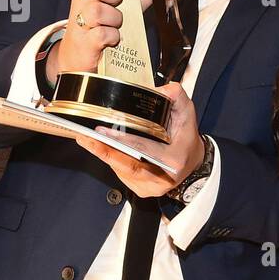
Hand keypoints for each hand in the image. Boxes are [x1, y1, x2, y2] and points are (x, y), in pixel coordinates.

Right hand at [47, 0, 154, 83]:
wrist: (77, 64)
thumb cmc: (99, 35)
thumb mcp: (116, 12)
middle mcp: (79, 7)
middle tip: (117, 6)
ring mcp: (79, 26)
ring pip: (96, 11)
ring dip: (114, 18)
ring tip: (116, 27)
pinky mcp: (84, 45)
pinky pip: (102, 34)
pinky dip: (113, 37)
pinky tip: (113, 41)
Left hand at [75, 82, 204, 197]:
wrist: (193, 165)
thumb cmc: (187, 140)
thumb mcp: (187, 116)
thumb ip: (176, 98)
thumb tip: (161, 89)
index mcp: (173, 161)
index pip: (143, 150)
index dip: (122, 141)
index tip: (102, 132)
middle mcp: (161, 178)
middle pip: (126, 164)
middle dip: (103, 149)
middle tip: (85, 137)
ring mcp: (149, 187)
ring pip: (120, 170)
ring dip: (102, 154)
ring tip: (86, 139)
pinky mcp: (140, 190)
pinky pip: (120, 174)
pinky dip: (109, 160)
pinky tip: (98, 148)